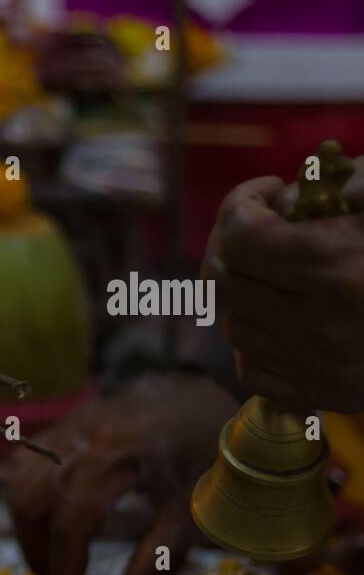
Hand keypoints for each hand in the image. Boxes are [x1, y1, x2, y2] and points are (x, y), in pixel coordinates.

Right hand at [7, 374, 237, 574]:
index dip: (66, 570)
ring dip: (28, 527)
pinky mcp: (62, 426)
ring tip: (53, 556)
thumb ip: (158, 557)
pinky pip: (25, 466)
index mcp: (117, 458)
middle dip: (38, 552)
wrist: (206, 397)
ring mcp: (67, 428)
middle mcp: (81, 438)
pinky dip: (29, 499)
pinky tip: (51, 520)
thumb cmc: (207, 454)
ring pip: (19, 483)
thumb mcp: (193, 509)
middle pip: (30, 502)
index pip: (71, 523)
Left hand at [203, 162, 363, 412]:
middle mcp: (315, 321)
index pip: (239, 236)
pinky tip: (283, 316)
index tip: (267, 193)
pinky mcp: (325, 393)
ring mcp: (317, 363)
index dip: (242, 205)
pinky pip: (253, 368)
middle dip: (235, 244)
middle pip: (224, 279)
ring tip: (278, 272)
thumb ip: (353, 181)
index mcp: (331, 264)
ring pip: (234, 324)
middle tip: (262, 228)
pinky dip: (256, 340)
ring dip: (245, 291)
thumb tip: (293, 191)